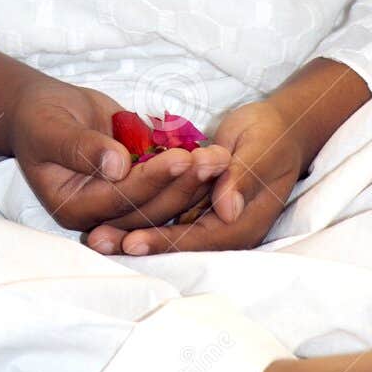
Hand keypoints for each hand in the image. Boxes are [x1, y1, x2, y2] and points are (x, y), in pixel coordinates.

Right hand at [7, 80, 231, 234]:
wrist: (46, 109)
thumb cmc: (39, 118)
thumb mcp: (50, 129)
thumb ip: (80, 148)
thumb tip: (117, 164)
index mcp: (75, 207)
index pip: (120, 199)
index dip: (150, 181)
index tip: (179, 159)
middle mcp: (102, 211)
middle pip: (149, 205)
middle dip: (182, 183)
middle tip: (213, 159)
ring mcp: (123, 198)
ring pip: (165, 197)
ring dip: (194, 179)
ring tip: (219, 155)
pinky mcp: (139, 182)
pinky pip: (168, 178)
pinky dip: (190, 166)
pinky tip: (213, 150)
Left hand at [81, 98, 303, 255]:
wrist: (278, 128)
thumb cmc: (272, 137)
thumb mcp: (261, 151)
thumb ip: (244, 178)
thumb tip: (227, 210)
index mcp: (242, 225)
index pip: (197, 240)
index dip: (164, 241)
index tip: (132, 242)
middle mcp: (222, 230)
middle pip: (175, 242)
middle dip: (136, 242)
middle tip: (98, 242)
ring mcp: (207, 219)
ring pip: (164, 230)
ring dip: (129, 231)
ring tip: (93, 235)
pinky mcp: (194, 205)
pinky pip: (163, 213)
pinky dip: (137, 213)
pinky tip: (106, 212)